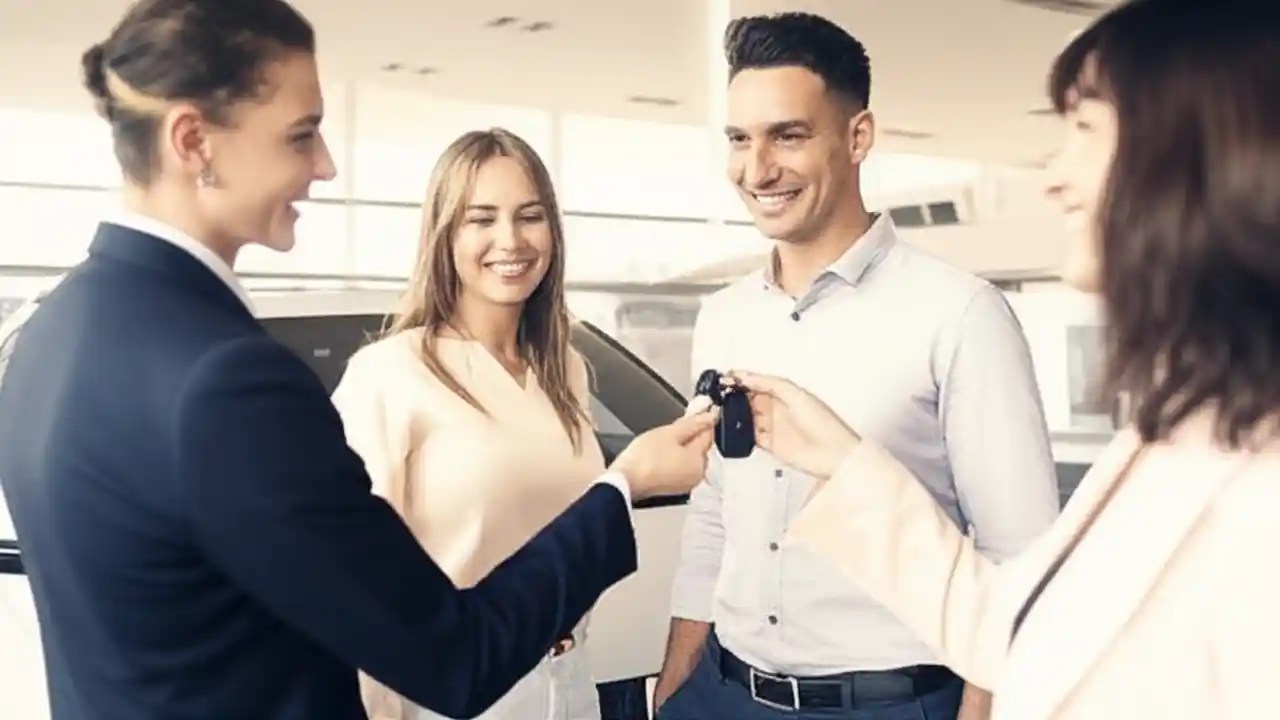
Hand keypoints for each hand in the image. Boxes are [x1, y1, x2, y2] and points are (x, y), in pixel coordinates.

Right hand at [610, 408, 717, 500]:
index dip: (706, 418)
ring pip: (689, 457)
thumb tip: (710, 417)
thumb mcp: (670, 433)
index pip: (708, 434)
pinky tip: (663, 451)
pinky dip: (676, 457)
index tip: (705, 407)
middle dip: (693, 433)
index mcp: (699, 460)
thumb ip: (693, 423)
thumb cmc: (645, 458)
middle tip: (682, 420)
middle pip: (700, 446)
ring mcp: (685, 482)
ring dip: (683, 445)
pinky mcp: (673, 487)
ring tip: (668, 436)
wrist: (625, 481)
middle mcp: (696, 474)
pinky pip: (680, 466)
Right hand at [729, 371, 860, 478]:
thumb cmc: (822, 423)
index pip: (757, 383)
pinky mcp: (769, 445)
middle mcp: (776, 409)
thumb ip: (770, 383)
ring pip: (746, 417)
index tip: (726, 378)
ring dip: (734, 414)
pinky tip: (730, 428)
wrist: (833, 454)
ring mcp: (772, 427)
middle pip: (749, 399)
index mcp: (784, 394)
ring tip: (720, 409)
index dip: (742, 380)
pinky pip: (749, 436)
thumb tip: (746, 376)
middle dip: (734, 395)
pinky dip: (739, 432)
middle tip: (719, 393)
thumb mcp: (796, 395)